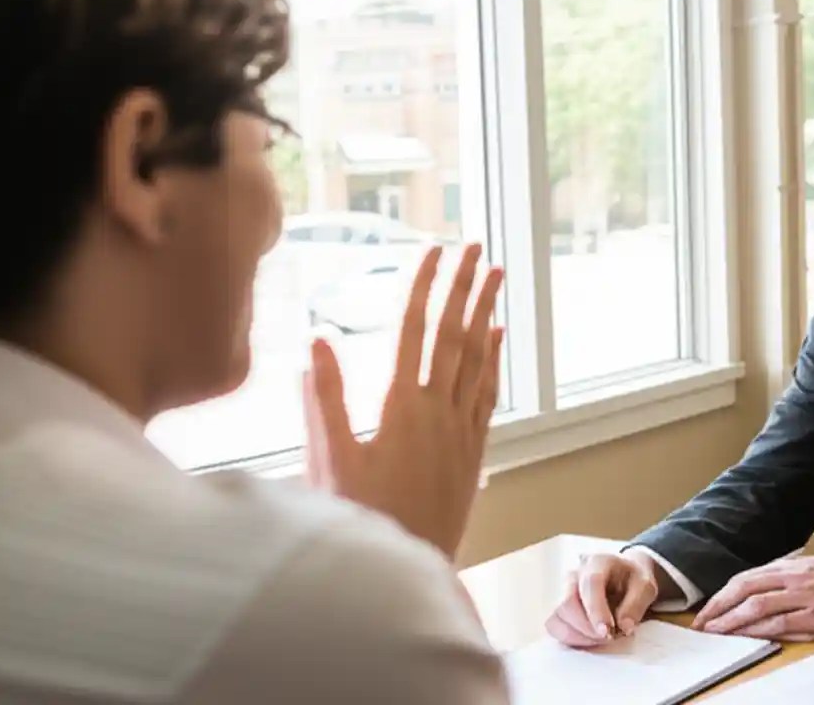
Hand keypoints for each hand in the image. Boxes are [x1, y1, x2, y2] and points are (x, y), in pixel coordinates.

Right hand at [303, 242, 504, 559]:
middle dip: (465, 286)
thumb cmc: (358, 518)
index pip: (415, 330)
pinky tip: (497, 336)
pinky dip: (494, 359)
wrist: (407, 566)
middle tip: (478, 247)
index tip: (434, 251)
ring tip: (496, 276)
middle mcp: (439, 410)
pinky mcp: (472, 449)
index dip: (425, 286)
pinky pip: (488, 391)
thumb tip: (316, 342)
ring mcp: (461, 428)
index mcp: (401, 406)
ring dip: (486, 312)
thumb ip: (323, 400)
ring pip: (478, 357)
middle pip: (455, 334)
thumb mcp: (329, 460)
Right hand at [545, 552, 661, 648]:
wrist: (624, 576)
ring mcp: (563, 591)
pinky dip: (571, 639)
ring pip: (557, 617)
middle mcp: (574, 575)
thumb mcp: (645, 586)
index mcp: (598, 563)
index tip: (607, 632)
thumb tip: (625, 627)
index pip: (590, 584)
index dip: (596, 610)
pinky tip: (590, 641)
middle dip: (587, 628)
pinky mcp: (560, 609)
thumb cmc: (633, 580)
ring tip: (602, 639)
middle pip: (567, 603)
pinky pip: (555, 627)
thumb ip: (637, 604)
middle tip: (610, 637)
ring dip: (579, 636)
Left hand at [691, 548, 813, 640]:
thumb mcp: (813, 569)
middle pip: (744, 589)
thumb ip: (788, 579)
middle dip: (718, 607)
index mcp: (789, 566)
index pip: (746, 578)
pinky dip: (758, 630)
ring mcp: (803, 595)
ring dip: (731, 620)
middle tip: (700, 624)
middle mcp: (792, 577)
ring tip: (713, 633)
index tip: (707, 609)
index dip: (723, 594)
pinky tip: (744, 638)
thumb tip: (762, 593)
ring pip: (756, 606)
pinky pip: (780, 623)